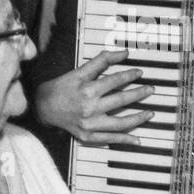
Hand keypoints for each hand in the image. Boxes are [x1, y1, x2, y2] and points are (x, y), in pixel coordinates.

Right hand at [34, 49, 153, 143]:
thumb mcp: (79, 71)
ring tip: (150, 113)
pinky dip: (124, 140)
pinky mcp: (87, 136)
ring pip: (120, 123)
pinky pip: (110, 139)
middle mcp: (90, 108)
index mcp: (88, 90)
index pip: (115, 81)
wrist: (43, 107)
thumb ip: (102, 61)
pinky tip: (137, 139)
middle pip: (121, 100)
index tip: (139, 73)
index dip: (129, 75)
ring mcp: (89, 124)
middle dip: (139, 94)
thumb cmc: (62, 87)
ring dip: (138, 118)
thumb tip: (123, 53)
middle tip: (150, 90)